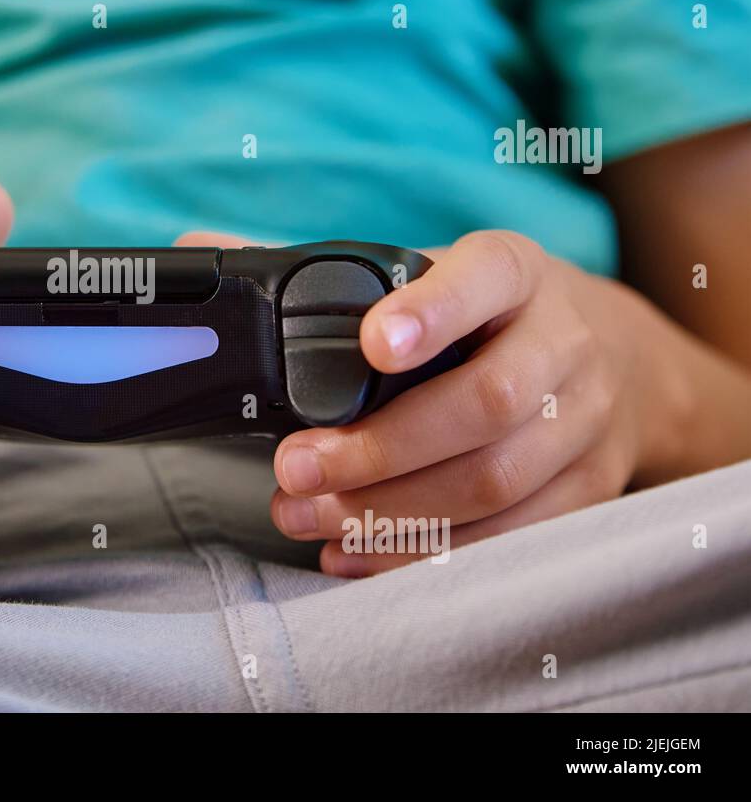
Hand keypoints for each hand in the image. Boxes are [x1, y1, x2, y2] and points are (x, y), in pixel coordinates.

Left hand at [177, 228, 744, 575]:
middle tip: (293, 469)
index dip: (432, 312)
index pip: (485, 278)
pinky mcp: (588, 488)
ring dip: (391, 511)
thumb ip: (320, 269)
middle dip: (380, 448)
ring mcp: (587, 420)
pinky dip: (424, 555)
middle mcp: (564, 341)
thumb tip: (193, 249)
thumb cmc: (483, 315)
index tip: (373, 343)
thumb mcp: (427, 271)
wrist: (610, 359)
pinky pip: (509, 536)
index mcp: (515, 272)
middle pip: (486, 402)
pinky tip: (353, 554)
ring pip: (495, 480)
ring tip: (306, 516)